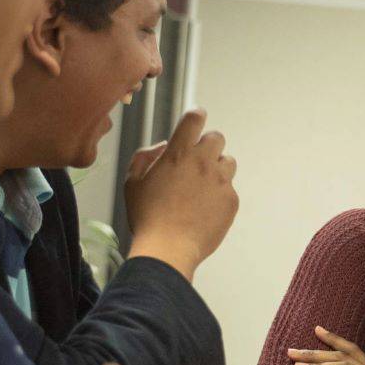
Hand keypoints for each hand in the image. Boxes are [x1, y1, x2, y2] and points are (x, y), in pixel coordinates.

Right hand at [123, 108, 238, 280]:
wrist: (168, 248)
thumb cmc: (147, 217)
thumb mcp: (132, 182)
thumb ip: (145, 156)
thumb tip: (163, 147)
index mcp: (178, 154)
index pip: (195, 118)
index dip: (196, 115)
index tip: (196, 118)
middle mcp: (203, 163)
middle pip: (216, 137)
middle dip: (207, 144)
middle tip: (197, 159)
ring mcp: (220, 182)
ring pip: (228, 161)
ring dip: (217, 167)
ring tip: (202, 185)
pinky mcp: (231, 200)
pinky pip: (229, 188)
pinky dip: (219, 194)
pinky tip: (204, 208)